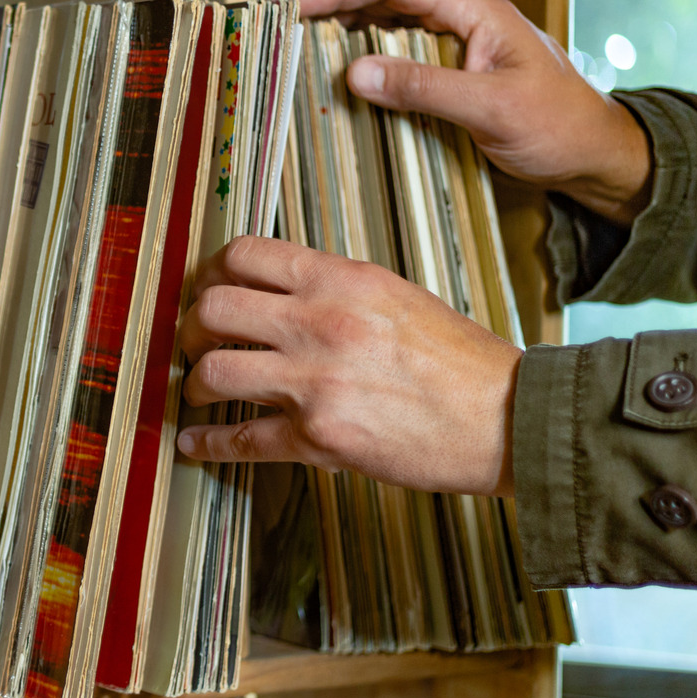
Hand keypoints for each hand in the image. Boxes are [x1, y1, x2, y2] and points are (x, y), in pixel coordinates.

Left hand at [176, 236, 521, 497]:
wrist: (506, 417)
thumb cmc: (459, 360)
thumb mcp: (395, 294)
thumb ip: (334, 289)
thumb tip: (280, 291)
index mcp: (340, 280)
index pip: (243, 255)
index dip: (210, 272)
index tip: (205, 289)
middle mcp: (319, 324)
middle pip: (213, 308)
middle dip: (190, 327)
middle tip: (192, 340)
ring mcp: (314, 382)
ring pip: (213, 370)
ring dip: (194, 383)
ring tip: (197, 389)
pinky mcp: (318, 438)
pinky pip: (240, 439)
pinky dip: (208, 443)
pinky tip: (194, 442)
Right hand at [278, 0, 651, 224]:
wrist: (594, 154)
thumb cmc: (558, 127)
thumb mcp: (491, 108)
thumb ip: (424, 88)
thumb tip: (353, 73)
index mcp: (473, 9)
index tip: (292, 8)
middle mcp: (458, 17)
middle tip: (273, 21)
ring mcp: (451, 42)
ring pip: (380, 18)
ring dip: (334, 24)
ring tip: (287, 41)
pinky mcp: (445, 70)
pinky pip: (390, 51)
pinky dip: (353, 55)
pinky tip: (327, 71)